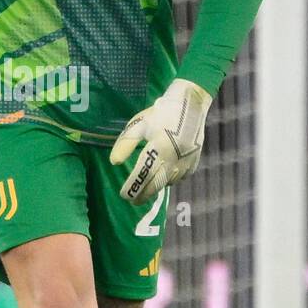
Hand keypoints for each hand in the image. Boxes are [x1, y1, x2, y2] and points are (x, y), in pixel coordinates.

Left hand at [109, 78, 212, 203]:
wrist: (190, 106)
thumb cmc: (160, 114)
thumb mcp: (139, 124)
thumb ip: (126, 143)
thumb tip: (114, 161)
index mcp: (158, 148)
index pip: (143, 175)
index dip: (133, 187)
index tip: (124, 195)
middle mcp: (173, 158)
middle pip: (156, 185)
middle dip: (143, 195)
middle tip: (133, 201)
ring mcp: (185, 162)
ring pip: (168, 182)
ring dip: (156, 187)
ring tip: (146, 189)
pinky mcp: (194, 162)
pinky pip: (179, 178)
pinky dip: (169, 180)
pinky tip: (163, 176)